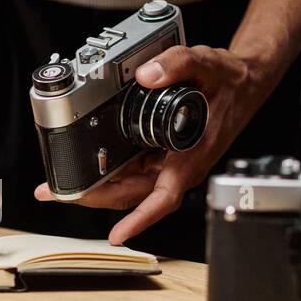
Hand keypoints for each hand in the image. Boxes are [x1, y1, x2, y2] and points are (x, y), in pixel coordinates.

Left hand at [34, 44, 275, 244]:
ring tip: (60, 184)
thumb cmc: (230, 82)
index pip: (164, 197)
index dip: (141, 219)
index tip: (118, 235)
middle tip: (56, 193)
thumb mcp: (207, 64)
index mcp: (191, 156)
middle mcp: (178, 166)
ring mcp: (168, 163)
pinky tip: (86, 165)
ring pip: (128, 185)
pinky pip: (131, 171)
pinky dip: (108, 172)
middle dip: (94, 198)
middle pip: (132, 195)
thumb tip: (146, 75)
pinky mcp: (161, 156)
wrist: (244, 82)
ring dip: (96, 188)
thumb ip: (178, 64)